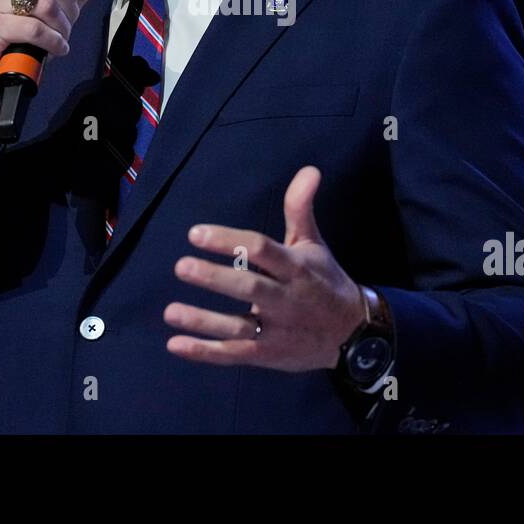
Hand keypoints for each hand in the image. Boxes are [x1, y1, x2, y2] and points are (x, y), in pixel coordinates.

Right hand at [0, 0, 97, 143]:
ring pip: (47, 5)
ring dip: (63, 27)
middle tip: (67, 26)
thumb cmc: (14, 32)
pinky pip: (35, 29)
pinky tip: (56, 48)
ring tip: (62, 38)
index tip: (72, 1)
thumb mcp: (45, 5)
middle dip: (70, 8)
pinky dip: (53, 41)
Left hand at [164, 165, 365, 371]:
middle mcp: (285, 299)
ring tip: (171, 311)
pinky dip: (205, 352)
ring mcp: (276, 330)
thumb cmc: (324, 280)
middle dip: (215, 278)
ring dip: (203, 320)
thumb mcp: (313, 243)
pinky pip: (233, 354)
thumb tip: (309, 170)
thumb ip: (300, 208)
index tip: (196, 233)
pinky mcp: (267, 354)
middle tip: (182, 266)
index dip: (229, 241)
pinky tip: (175, 344)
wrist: (353, 334)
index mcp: (295, 267)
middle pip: (249, 288)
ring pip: (238, 326)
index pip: (261, 249)